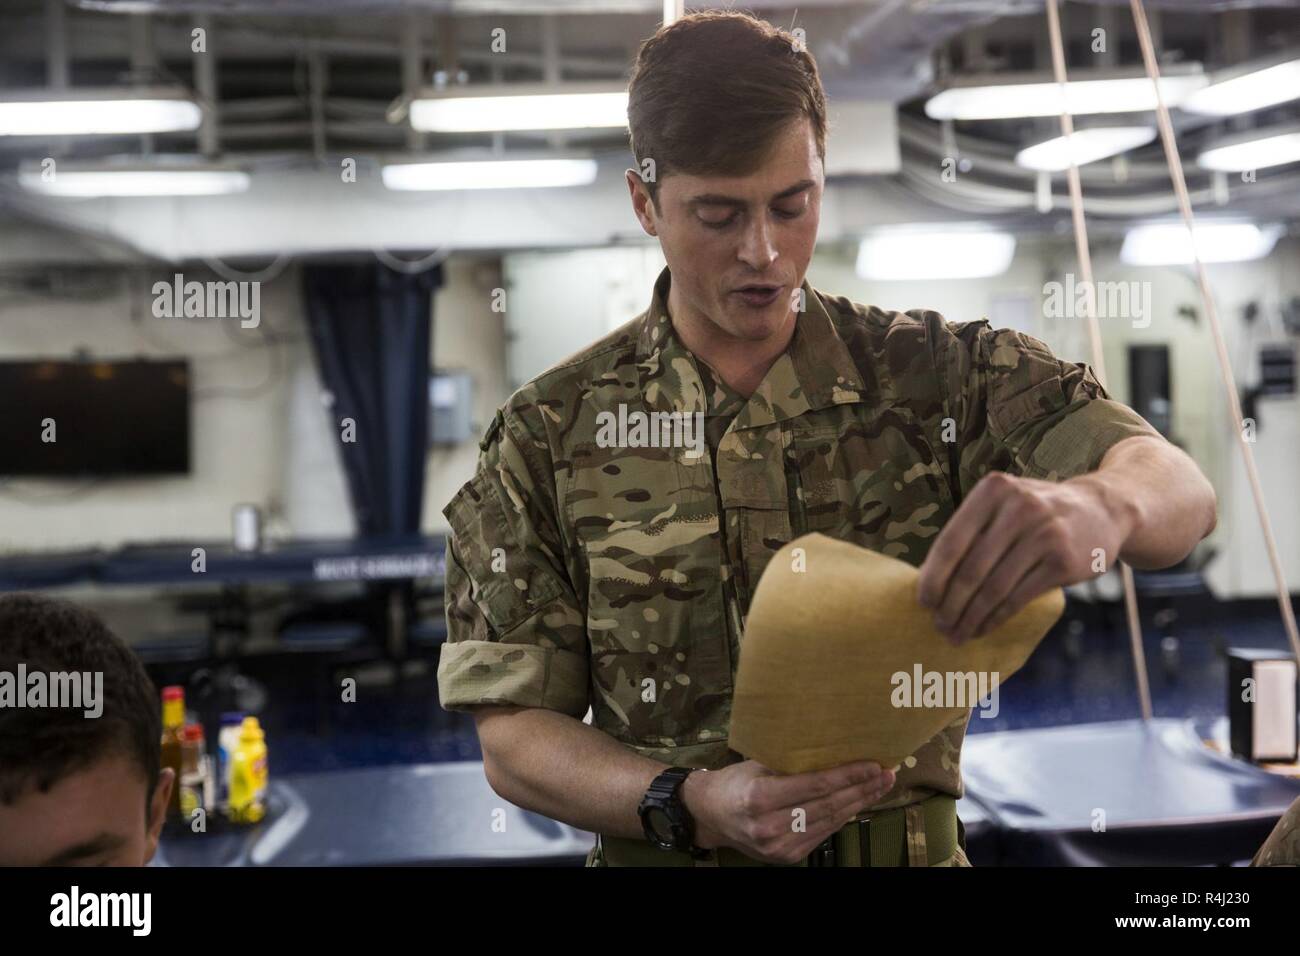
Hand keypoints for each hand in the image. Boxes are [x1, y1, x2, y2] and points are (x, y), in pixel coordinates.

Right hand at [680, 759, 894, 864]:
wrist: (711, 815)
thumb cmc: (735, 781)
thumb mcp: (757, 764)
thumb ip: (790, 762)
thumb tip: (833, 748)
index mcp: (759, 797)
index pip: (816, 786)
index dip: (849, 775)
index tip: (874, 764)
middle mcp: (769, 826)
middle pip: (829, 806)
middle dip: (863, 789)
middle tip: (887, 774)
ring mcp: (779, 847)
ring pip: (830, 822)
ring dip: (859, 803)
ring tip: (880, 787)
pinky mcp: (787, 857)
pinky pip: (823, 834)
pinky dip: (842, 817)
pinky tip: (857, 803)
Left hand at [916, 470, 1133, 645]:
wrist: (1102, 510)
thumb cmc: (1036, 514)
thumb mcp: (1004, 505)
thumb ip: (972, 532)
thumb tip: (929, 580)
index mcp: (994, 491)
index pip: (952, 541)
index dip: (933, 576)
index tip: (922, 602)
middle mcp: (1019, 508)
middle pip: (971, 569)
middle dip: (951, 604)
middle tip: (939, 625)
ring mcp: (1044, 534)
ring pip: (994, 588)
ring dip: (971, 617)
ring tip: (957, 633)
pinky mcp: (1063, 560)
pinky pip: (1018, 597)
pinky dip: (996, 618)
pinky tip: (983, 628)